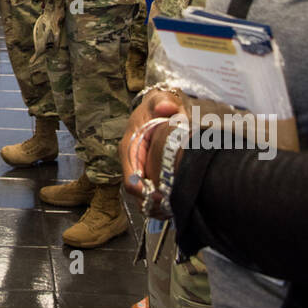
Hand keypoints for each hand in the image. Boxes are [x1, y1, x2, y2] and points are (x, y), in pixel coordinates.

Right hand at [120, 89, 186, 203]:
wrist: (160, 107)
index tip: (162, 196)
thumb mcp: (160, 100)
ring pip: (144, 199)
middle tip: (173, 206)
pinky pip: (152, 195)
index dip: (145, 192)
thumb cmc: (159, 106)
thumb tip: (166, 108)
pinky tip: (177, 201)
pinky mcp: (149, 175)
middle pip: (138, 195)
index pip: (131, 180)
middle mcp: (132, 163)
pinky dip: (163, 202)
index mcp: (130, 148)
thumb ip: (164, 102)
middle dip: (154, 204)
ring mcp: (140, 170)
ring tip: (177, 206)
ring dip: (159, 207)